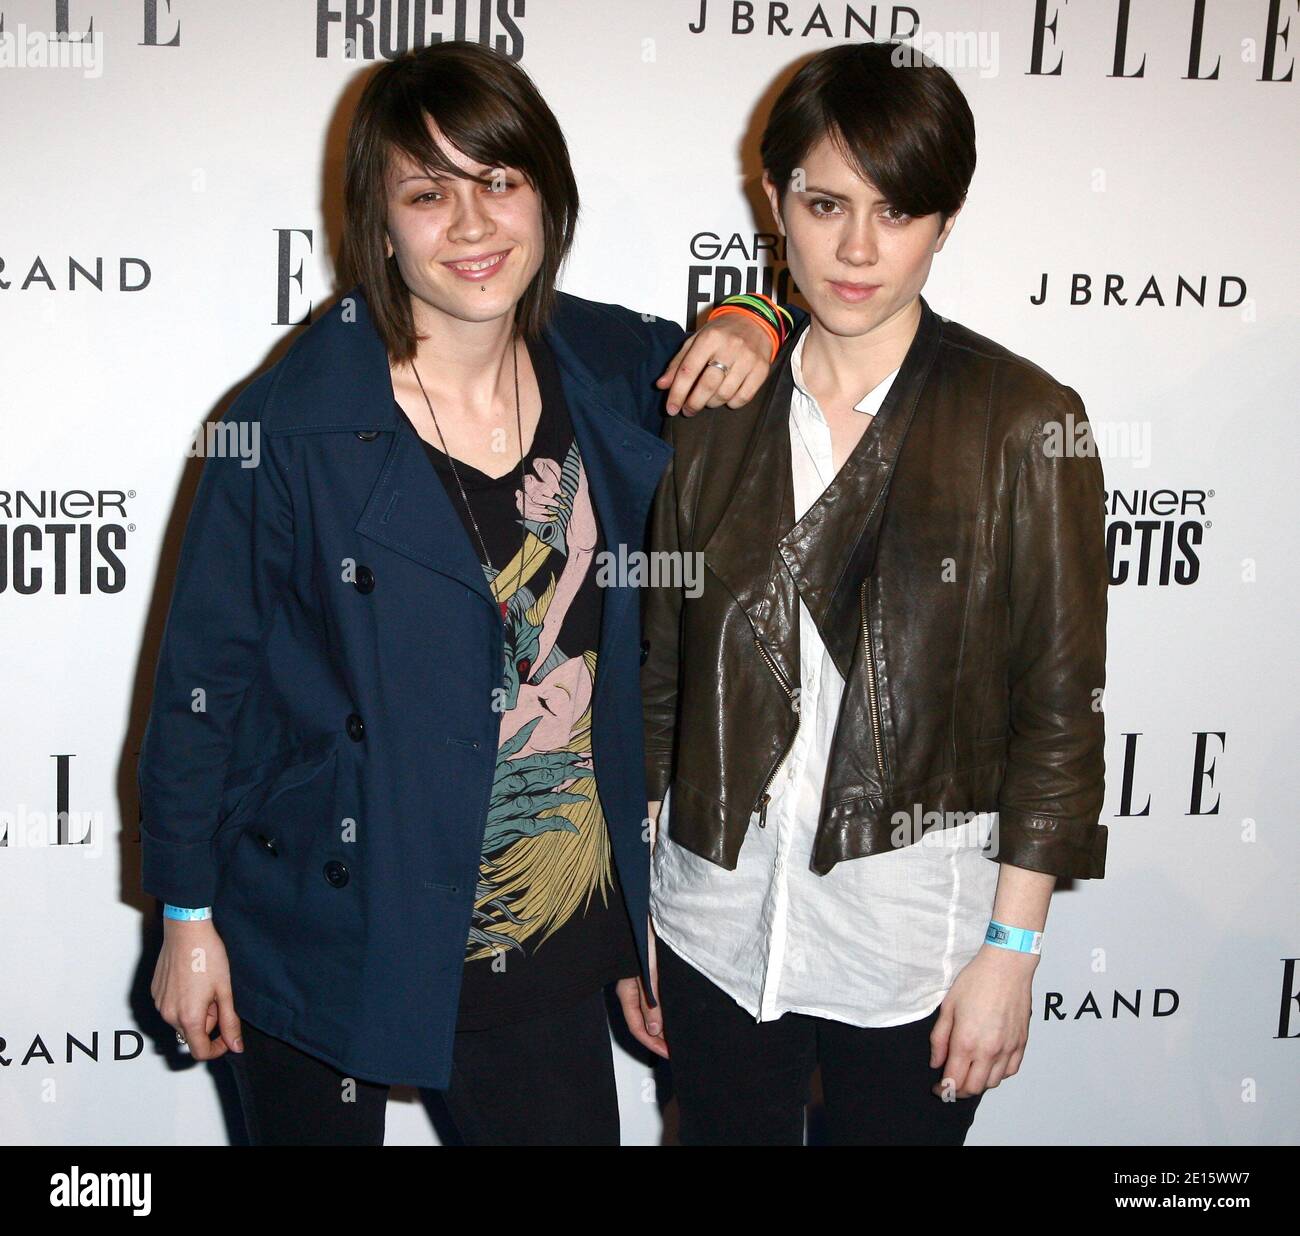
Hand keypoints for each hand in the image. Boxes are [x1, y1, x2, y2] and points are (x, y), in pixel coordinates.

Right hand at [151, 918, 242, 1060]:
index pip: (200, 1051)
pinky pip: (171, 1006)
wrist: (186, 930)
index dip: (217, 1048)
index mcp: (188, 1017)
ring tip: (205, 984)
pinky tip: (192, 979)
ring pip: (181, 1019)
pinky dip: (184, 1000)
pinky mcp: (155, 992)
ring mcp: (159, 1003)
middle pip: (192, 1033)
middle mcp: (168, 1015)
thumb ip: (230, 1022)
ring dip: (196, 1011)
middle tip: (218, 995)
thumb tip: (236, 1046)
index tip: (228, 1036)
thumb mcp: (225, 990)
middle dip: (208, 1021)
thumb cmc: (208, 956)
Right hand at [615, 917, 666, 1058]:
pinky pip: (653, 995)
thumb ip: (650, 1001)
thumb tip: (654, 1031)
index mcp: (626, 989)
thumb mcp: (648, 971)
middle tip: (676, 1048)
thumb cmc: (641, 935)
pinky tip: (673, 1009)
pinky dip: (662, 1007)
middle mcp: (630, 986)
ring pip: (648, 1008)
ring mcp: (638, 977)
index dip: (652, 1043)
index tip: (670, 1054)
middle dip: (657, 1037)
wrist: (640, 908)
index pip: (636, 1026)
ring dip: (661, 1023)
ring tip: (677, 1033)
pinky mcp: (648, 967)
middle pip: (641, 1020)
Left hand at [655, 312, 776, 415]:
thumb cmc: (720, 333)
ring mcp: (748, 359)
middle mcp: (730, 347)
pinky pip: (744, 397)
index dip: (677, 393)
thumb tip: (661, 385)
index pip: (688, 370)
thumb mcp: (696, 341)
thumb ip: (678, 363)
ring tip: (707, 401)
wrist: (754, 320)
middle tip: (688, 410)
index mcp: (709, 338)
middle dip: (694, 403)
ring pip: (725, 394)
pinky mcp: (762, 369)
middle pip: (707, 385)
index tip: (671, 409)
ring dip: (712, 403)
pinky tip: (726, 398)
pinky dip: (732, 403)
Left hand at [928, 945, 1035, 1098]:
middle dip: (959, 1090)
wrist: (1006, 967)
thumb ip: (939, 1038)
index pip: (954, 1081)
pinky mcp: (1021, 1044)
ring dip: (979, 1083)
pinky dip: (998, 1074)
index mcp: (966, 1042)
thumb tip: (936, 1062)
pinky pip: (1010, 1071)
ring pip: (993, 1083)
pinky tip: (989, 1064)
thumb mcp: (948, 1006)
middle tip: (951, 1082)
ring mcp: (1007, 1049)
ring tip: (969, 1071)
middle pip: (974, 1088)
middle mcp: (989, 1051)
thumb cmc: (976, 981)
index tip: (938, 1087)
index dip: (943, 1089)